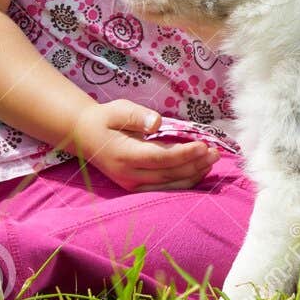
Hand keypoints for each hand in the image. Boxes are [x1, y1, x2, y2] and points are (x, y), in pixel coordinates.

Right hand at [69, 99, 219, 190]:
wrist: (84, 136)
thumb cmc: (105, 119)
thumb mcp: (119, 110)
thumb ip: (138, 116)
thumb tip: (156, 123)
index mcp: (125, 155)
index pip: (161, 158)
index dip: (184, 154)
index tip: (203, 145)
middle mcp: (129, 175)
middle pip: (168, 174)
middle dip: (194, 164)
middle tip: (216, 153)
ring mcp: (132, 184)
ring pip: (168, 185)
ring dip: (193, 174)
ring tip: (212, 161)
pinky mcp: (135, 187)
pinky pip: (164, 189)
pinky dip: (183, 182)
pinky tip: (198, 172)